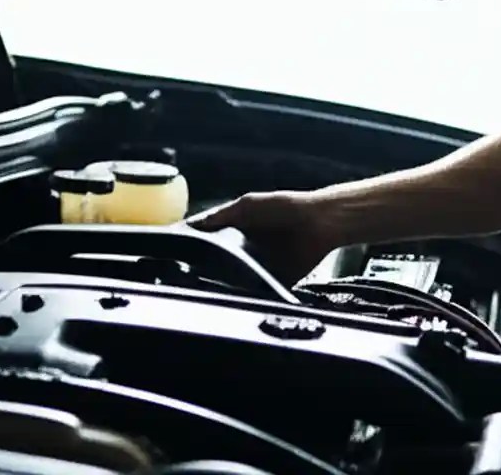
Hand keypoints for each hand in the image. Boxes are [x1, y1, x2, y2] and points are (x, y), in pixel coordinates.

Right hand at [187, 191, 337, 284]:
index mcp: (237, 230)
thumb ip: (221, 215)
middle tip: (193, 276)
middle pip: (220, 265)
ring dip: (229, 284)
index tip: (179, 257)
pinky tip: (242, 295)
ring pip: (237, 280)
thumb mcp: (248, 205)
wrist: (321, 223)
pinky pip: (259, 292)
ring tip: (214, 287)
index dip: (196, 249)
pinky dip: (252, 295)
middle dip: (209, 270)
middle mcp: (247, 250)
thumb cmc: (285, 207)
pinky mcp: (276, 282)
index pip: (210, 243)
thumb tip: (192, 225)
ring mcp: (260, 267)